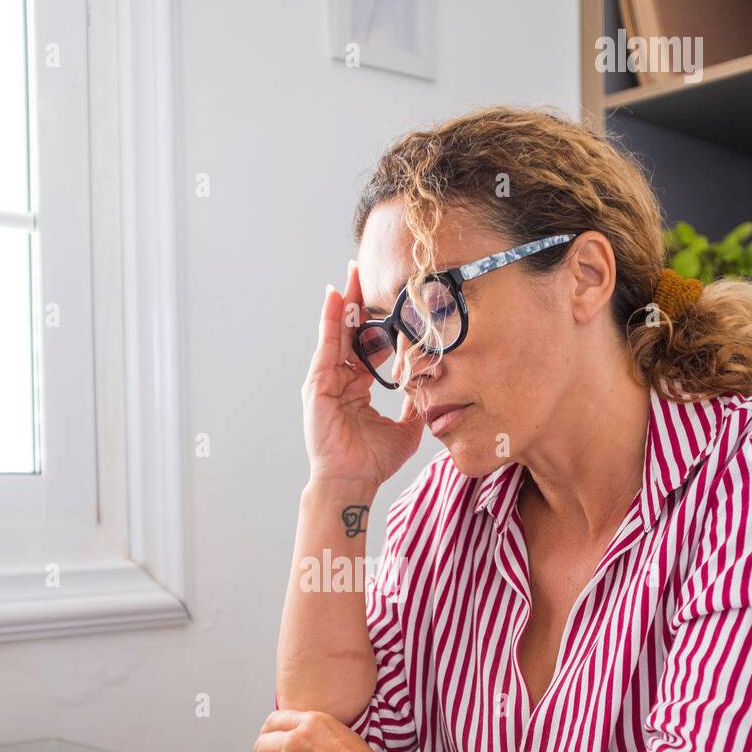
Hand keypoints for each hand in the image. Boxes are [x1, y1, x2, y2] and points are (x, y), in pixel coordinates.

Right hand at [302, 262, 422, 489]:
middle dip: (358, 301)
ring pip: (338, 332)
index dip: (380, 323)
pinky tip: (335, 295)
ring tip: (352, 272)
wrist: (353, 482)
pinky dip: (329, 320)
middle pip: (350, 332)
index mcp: (356, 387)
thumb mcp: (406, 428)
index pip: (369, 346)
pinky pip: (326, 345)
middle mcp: (339, 380)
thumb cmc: (373, 461)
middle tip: (367, 269)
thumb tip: (434, 387)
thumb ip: (417, 404)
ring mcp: (326, 380)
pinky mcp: (317, 384)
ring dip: (344, 301)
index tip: (395, 300)